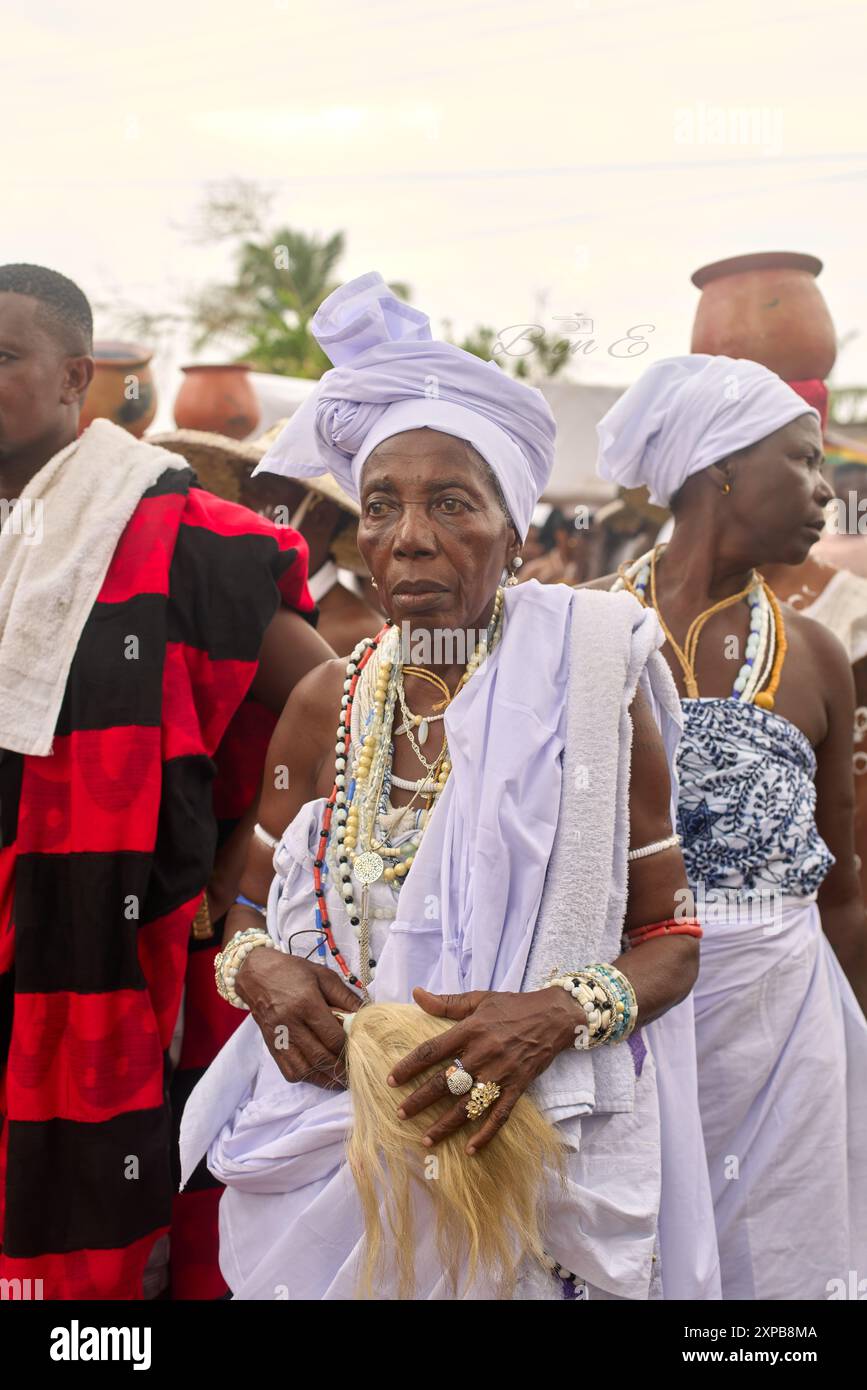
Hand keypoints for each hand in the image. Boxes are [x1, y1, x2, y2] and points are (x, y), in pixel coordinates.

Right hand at [237, 950, 361, 1089]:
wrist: (256, 974)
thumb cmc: (292, 972)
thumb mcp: (323, 976)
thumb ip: (345, 997)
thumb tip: (365, 1016)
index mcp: (306, 1003)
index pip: (332, 1036)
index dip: (349, 1047)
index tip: (361, 1050)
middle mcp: (291, 1023)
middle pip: (320, 1057)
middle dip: (340, 1068)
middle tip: (356, 1071)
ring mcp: (279, 1037)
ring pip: (304, 1070)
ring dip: (324, 1078)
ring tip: (340, 1078)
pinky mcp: (271, 1046)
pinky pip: (289, 1071)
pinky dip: (306, 1077)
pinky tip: (319, 1073)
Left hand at [388, 985, 582, 1153]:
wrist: (554, 1016)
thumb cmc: (512, 1006)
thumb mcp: (479, 998)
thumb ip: (446, 1002)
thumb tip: (416, 994)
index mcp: (471, 1030)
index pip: (432, 1050)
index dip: (410, 1066)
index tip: (391, 1080)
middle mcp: (483, 1053)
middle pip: (446, 1082)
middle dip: (420, 1100)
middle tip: (400, 1114)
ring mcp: (502, 1073)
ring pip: (468, 1104)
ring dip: (445, 1124)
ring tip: (425, 1139)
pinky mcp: (518, 1087)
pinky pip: (500, 1115)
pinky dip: (486, 1134)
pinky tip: (471, 1149)